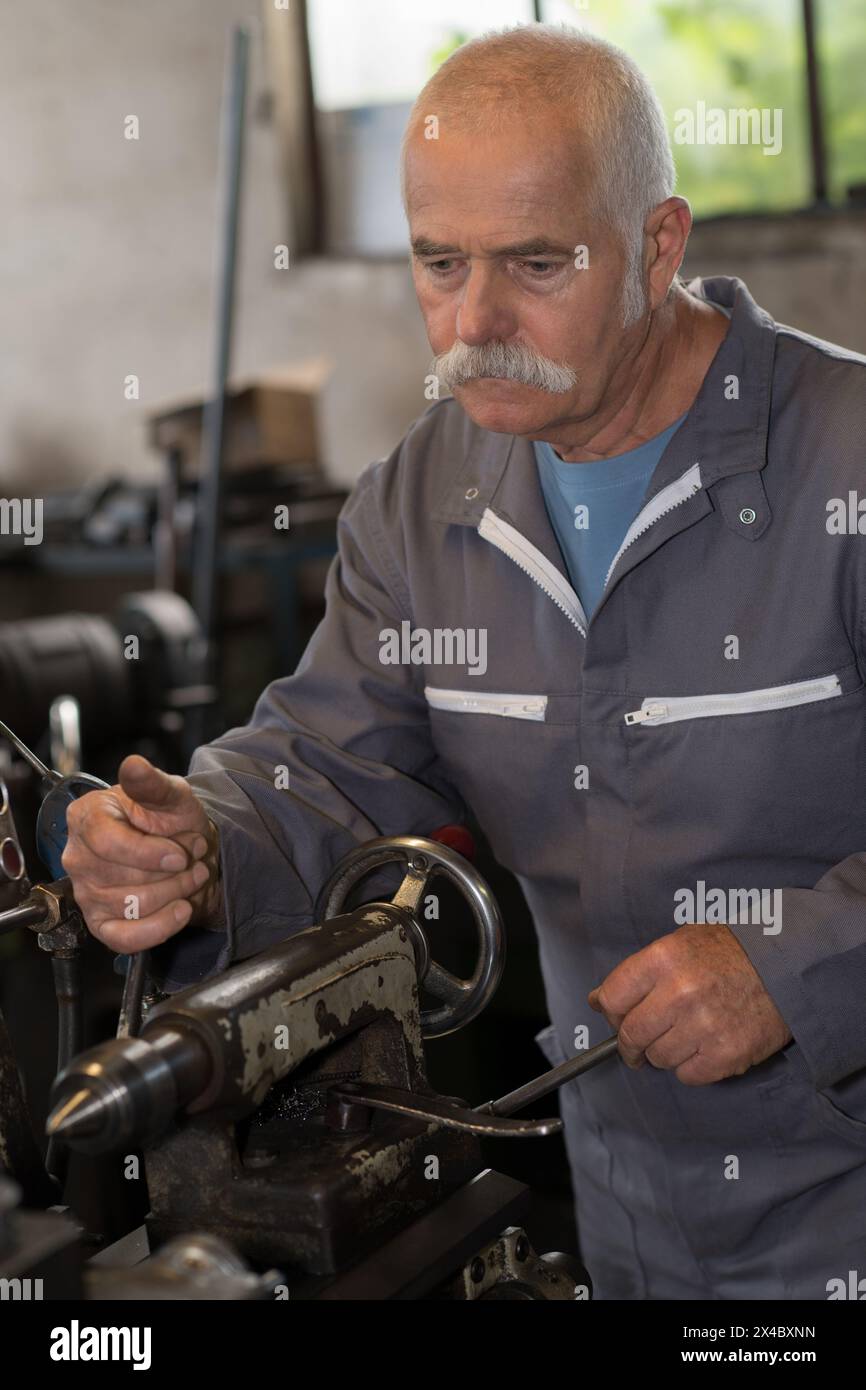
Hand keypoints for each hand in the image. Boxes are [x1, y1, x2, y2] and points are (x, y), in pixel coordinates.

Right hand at [61, 753, 221, 952]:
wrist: (185, 851)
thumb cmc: (170, 819)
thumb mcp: (171, 795)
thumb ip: (152, 783)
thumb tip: (133, 765)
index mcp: (87, 817)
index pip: (106, 842)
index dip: (148, 852)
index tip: (180, 853)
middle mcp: (78, 857)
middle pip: (122, 877)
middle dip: (171, 871)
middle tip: (193, 856)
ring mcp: (86, 893)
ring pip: (132, 906)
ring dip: (175, 893)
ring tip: (192, 875)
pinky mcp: (100, 924)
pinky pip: (124, 938)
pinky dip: (160, 928)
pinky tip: (181, 910)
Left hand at [587, 923, 792, 1084]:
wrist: (785, 968)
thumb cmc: (729, 954)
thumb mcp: (679, 944)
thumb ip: (638, 972)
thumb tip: (600, 1001)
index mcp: (663, 959)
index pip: (612, 998)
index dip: (610, 1012)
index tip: (616, 1018)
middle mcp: (679, 993)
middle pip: (631, 1035)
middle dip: (631, 1043)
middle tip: (640, 1042)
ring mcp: (703, 1027)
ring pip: (658, 1058)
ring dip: (664, 1053)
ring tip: (684, 1035)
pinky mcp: (725, 1055)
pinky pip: (687, 1075)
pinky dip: (691, 1067)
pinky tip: (704, 1046)